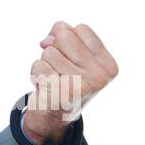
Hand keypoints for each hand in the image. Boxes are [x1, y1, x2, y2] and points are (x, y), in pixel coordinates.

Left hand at [25, 20, 118, 144]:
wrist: (54, 116)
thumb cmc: (64, 78)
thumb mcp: (71, 54)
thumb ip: (61, 36)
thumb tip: (46, 41)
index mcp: (108, 64)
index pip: (81, 28)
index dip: (67, 39)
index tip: (71, 60)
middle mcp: (101, 76)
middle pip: (64, 36)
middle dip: (55, 49)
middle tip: (60, 70)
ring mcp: (83, 86)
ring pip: (49, 52)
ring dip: (45, 64)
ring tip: (54, 79)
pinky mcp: (62, 93)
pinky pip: (39, 66)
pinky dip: (37, 74)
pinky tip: (46, 88)